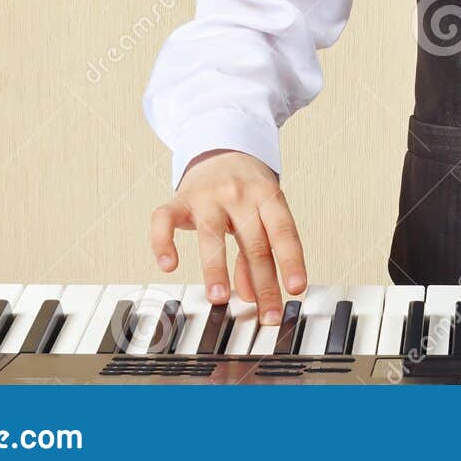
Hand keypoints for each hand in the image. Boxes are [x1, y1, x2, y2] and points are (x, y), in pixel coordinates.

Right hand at [149, 149, 305, 325]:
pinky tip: (168, 265)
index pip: (283, 231)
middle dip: (262, 281)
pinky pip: (165, 220)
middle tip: (266, 313)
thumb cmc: (247, 188)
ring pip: (211, 233)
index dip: (291, 261)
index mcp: (267, 196)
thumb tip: (254, 294)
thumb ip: (261, 250)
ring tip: (220, 298)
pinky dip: (163, 242)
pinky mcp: (179, 199)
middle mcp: (239, 194)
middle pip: (253, 241)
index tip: (296, 289)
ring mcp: (207, 196)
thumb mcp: (263, 211)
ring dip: (217, 268)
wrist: (221, 147)